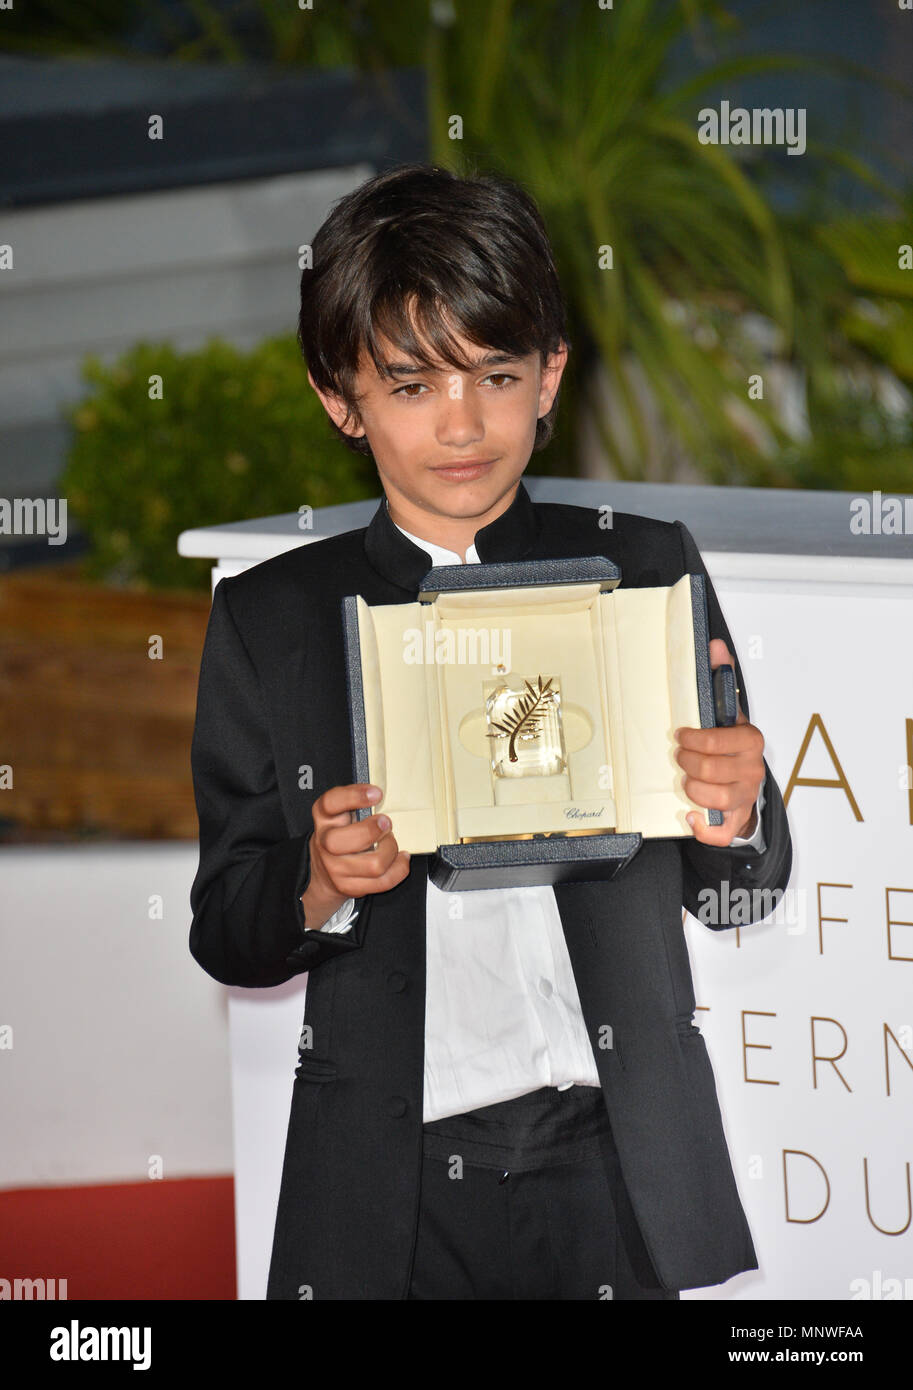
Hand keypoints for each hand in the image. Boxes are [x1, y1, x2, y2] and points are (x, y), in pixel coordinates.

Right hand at [301, 783, 410, 927]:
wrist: (324, 873)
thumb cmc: (341, 836)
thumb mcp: (342, 815)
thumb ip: (357, 805)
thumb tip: (386, 797)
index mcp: (324, 818)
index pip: (330, 803)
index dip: (354, 796)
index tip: (377, 793)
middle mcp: (325, 843)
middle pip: (346, 840)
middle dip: (374, 830)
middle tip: (386, 823)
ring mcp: (336, 868)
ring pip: (373, 864)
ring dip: (390, 850)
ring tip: (390, 842)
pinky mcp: (350, 887)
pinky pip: (383, 881)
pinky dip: (399, 868)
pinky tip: (400, 858)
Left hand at [673, 639, 764, 846]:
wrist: (747, 782)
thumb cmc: (732, 746)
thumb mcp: (728, 711)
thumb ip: (722, 677)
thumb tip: (715, 645)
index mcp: (750, 741)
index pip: (719, 741)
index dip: (693, 739)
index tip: (681, 734)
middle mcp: (751, 770)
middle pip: (711, 770)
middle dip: (687, 762)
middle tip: (679, 756)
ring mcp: (746, 797)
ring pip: (715, 799)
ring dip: (692, 788)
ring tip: (686, 778)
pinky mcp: (736, 821)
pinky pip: (721, 832)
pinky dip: (703, 827)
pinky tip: (690, 816)